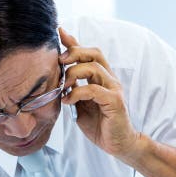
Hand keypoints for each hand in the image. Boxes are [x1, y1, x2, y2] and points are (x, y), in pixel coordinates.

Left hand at [59, 27, 142, 159]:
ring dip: (73, 74)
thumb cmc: (100, 125)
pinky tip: (68, 101)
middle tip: (59, 62)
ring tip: (63, 87)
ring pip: (93, 68)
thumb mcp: (81, 104)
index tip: (59, 32)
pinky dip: (77, 92)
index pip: (89, 53)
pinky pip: (94, 89)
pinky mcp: (114, 101)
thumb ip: (73, 90)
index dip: (74, 41)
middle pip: (94, 53)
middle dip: (74, 52)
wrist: (118, 144)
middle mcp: (110, 79)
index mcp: (102, 78)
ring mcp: (114, 89)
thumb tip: (57, 80)